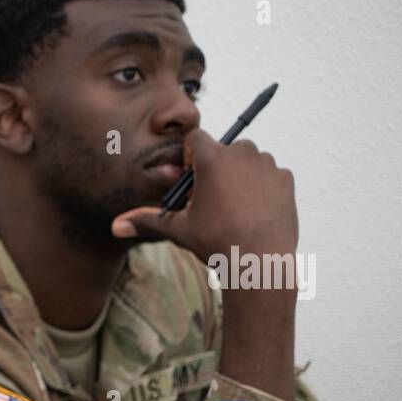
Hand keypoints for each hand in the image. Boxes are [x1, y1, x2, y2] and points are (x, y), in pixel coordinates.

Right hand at [110, 128, 298, 264]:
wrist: (259, 262)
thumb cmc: (216, 242)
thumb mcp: (178, 230)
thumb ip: (147, 221)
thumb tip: (115, 227)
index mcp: (212, 157)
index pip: (197, 138)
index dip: (191, 159)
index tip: (193, 183)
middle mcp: (242, 152)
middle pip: (223, 150)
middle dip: (216, 170)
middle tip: (211, 202)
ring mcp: (267, 164)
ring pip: (248, 162)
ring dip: (239, 178)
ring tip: (234, 211)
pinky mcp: (285, 178)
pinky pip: (269, 176)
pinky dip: (261, 189)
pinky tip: (254, 214)